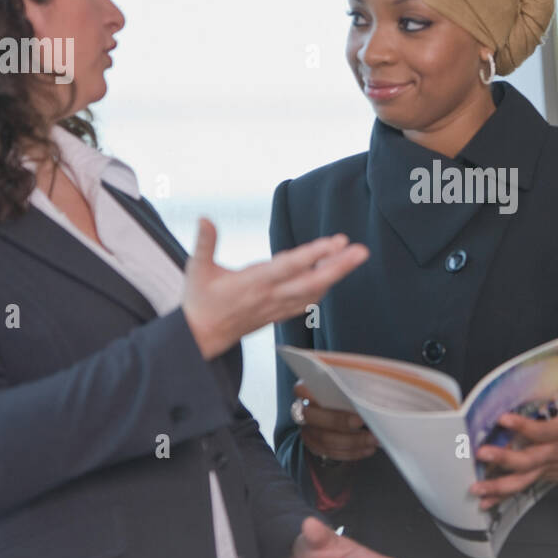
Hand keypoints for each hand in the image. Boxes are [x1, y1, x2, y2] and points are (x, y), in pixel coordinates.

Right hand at [181, 220, 367, 359]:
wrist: (202, 339)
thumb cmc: (200, 301)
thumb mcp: (197, 269)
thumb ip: (204, 243)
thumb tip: (205, 219)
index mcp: (251, 284)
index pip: (288, 267)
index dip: (312, 255)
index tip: (334, 242)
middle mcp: (270, 297)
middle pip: (312, 282)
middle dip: (339, 266)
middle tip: (360, 250)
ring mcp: (277, 307)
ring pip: (314, 292)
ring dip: (336, 274)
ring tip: (354, 255)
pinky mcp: (279, 314)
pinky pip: (308, 302)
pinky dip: (323, 288)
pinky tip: (334, 274)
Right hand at [293, 381, 378, 461]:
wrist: (335, 409)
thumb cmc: (344, 392)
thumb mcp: (346, 384)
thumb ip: (352, 384)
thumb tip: (374, 388)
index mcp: (305, 389)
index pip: (302, 390)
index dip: (317, 395)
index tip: (338, 397)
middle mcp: (301, 410)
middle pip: (316, 418)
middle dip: (341, 421)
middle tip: (363, 421)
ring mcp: (307, 430)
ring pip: (325, 439)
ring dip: (352, 441)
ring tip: (373, 439)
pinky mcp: (314, 445)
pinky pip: (331, 453)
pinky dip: (351, 452)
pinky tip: (367, 449)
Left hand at [469, 364, 557, 509]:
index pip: (540, 431)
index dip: (522, 426)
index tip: (503, 418)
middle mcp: (550, 454)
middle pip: (525, 459)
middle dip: (503, 458)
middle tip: (482, 453)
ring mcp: (543, 469)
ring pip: (520, 480)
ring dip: (496, 485)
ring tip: (476, 488)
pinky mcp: (539, 478)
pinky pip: (519, 489)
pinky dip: (500, 497)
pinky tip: (484, 503)